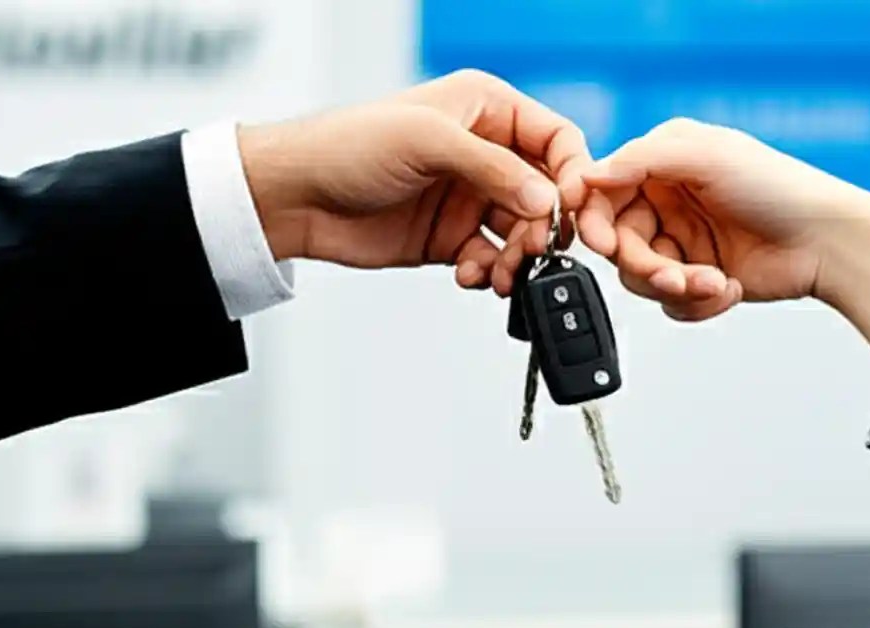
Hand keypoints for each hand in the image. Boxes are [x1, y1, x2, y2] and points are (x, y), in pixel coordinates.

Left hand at [236, 70, 591, 289]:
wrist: (296, 196)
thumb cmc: (348, 146)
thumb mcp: (428, 142)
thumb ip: (494, 169)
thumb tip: (547, 200)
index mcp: (486, 109)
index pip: (556, 138)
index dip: (573, 173)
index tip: (572, 208)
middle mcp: (485, 152)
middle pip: (546, 193)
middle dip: (546, 227)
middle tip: (533, 252)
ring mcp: (469, 197)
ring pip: (523, 232)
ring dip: (521, 258)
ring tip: (501, 274)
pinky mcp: (452, 237)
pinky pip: (492, 259)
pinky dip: (491, 273)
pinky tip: (471, 276)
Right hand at [575, 118, 869, 381]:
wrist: (828, 243)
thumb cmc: (779, 187)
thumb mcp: (706, 156)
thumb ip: (640, 159)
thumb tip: (587, 174)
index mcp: (662, 163)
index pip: (603, 193)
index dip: (595, 221)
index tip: (604, 243)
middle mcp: (667, 202)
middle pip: (617, 243)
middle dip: (644, 265)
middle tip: (672, 275)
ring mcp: (682, 242)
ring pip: (640, 278)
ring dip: (675, 285)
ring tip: (711, 283)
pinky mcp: (697, 278)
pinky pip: (669, 302)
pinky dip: (696, 302)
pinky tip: (727, 288)